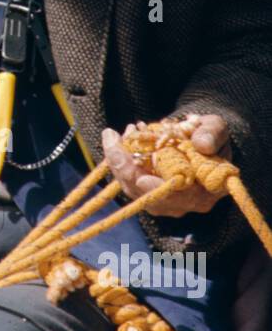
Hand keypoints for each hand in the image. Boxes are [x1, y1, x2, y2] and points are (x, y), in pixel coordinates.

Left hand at [101, 114, 231, 217]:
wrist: (198, 136)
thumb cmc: (209, 133)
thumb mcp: (216, 128)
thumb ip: (212, 134)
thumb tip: (203, 144)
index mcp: (207, 192)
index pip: (181, 197)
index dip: (159, 190)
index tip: (140, 179)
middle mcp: (185, 202)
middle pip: (149, 196)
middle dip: (128, 170)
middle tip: (114, 144)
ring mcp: (163, 199)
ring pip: (133, 188)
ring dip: (118, 162)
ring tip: (113, 136)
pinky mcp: (147, 191)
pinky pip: (127, 180)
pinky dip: (118, 160)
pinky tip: (114, 139)